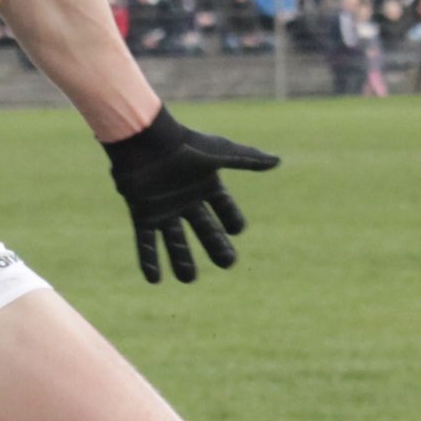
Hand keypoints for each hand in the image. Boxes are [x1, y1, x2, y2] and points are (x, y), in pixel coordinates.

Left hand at [101, 106, 278, 283]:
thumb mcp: (220, 153)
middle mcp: (186, 201)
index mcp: (205, 186)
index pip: (225, 209)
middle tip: (228, 263)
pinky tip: (154, 280)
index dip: (232, 220)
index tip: (237, 230)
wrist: (146, 141)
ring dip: (181, 260)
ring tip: (188, 279)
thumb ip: (247, 160)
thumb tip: (277, 161)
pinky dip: (149, 260)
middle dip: (216, 247)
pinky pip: (146, 241)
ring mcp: (164, 209)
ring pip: (175, 241)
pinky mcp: (143, 214)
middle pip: (205, 230)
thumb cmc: (184, 144)